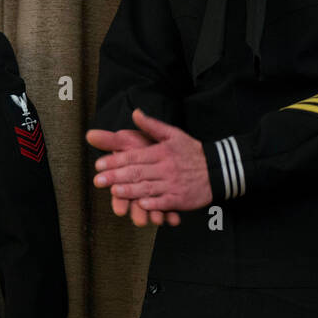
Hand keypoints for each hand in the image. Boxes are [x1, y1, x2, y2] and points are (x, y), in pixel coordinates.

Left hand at [91, 109, 211, 212]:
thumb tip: (135, 113)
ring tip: (115, 191)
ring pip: (149, 188)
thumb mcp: (173, 134)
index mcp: (162, 152)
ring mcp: (173, 184)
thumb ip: (152, 125)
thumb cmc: (191, 151)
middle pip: (138, 172)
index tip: (99, 164)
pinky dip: (154, 204)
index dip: (116, 160)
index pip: (134, 156)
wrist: (219, 169)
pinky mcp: (181, 199)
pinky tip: (142, 205)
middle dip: (116, 176)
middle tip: (97, 181)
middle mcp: (166, 168)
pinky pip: (165, 202)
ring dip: (131, 191)